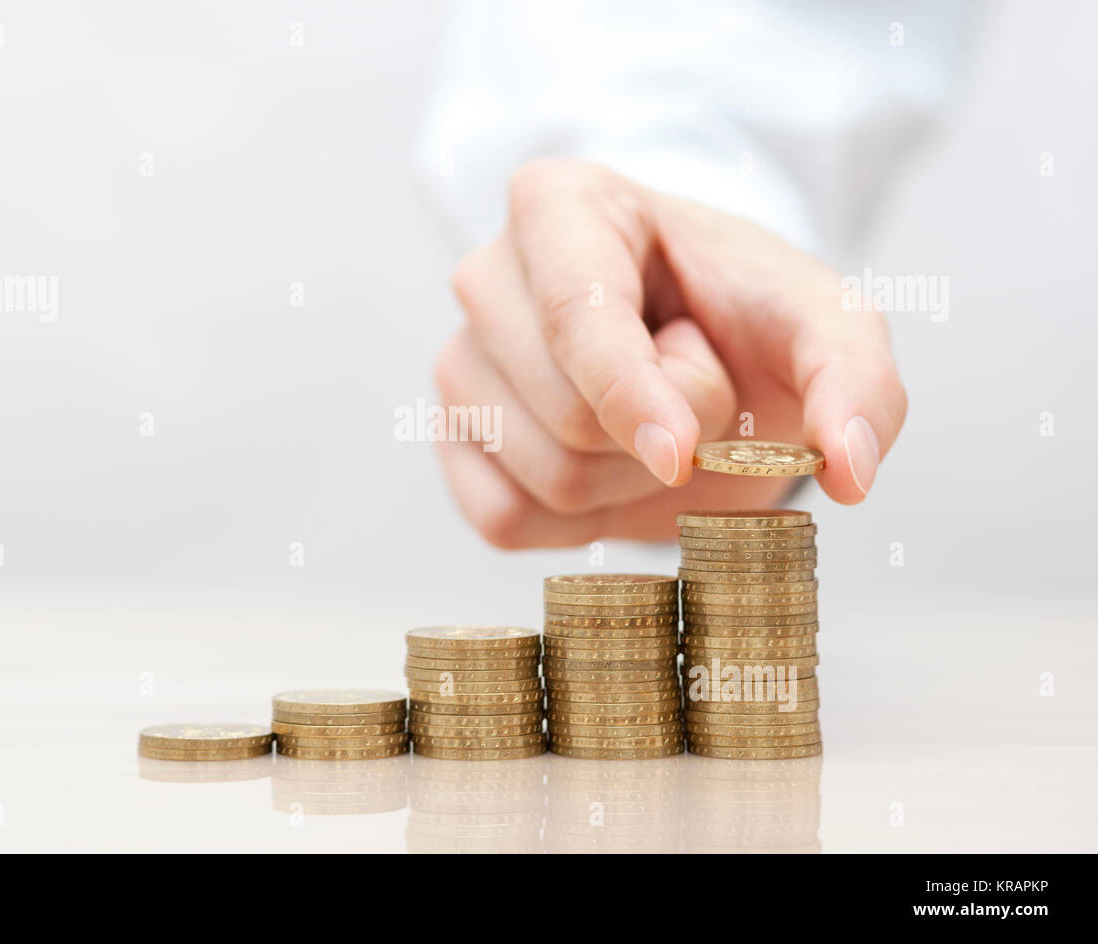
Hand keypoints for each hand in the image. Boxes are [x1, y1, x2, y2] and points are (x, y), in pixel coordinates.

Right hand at [434, 158, 906, 547]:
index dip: (631, 393)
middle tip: (698, 383)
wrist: (706, 347)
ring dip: (632, 478)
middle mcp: (487, 277)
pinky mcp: (452, 443)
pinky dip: (580, 521)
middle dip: (666, 431)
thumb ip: (859, 379)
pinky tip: (613, 469)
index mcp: (558, 203)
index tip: (681, 454)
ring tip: (654, 417)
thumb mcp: (826, 322)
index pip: (574, 313)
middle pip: (569, 415)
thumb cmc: (747, 315)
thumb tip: (851, 472)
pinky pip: (503, 519)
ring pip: (545, 477)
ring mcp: (457, 363)